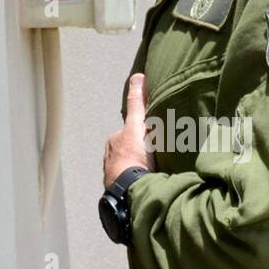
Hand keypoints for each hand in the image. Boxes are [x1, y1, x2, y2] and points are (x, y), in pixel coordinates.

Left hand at [103, 72, 156, 187]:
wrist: (130, 190)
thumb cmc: (132, 157)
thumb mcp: (136, 126)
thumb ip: (137, 103)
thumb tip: (138, 77)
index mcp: (113, 142)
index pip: (130, 132)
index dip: (142, 132)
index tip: (153, 137)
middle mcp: (111, 158)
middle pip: (131, 149)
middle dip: (142, 151)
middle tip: (158, 155)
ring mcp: (116, 176)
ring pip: (132, 166)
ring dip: (142, 167)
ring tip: (157, 170)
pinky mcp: (123, 191)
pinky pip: (134, 181)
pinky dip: (141, 180)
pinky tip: (152, 182)